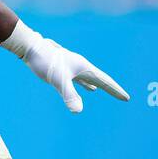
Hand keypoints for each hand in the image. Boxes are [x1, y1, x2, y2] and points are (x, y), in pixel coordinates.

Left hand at [2, 20, 128, 113]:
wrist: (31, 48)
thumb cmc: (45, 61)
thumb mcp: (58, 80)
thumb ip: (69, 94)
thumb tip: (77, 111)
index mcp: (84, 68)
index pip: (104, 81)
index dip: (115, 91)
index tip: (126, 98)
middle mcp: (80, 67)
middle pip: (100, 80)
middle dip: (111, 88)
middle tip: (122, 96)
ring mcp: (72, 67)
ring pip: (89, 78)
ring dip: (97, 85)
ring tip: (101, 90)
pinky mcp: (63, 68)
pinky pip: (78, 78)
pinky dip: (83, 84)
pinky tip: (85, 87)